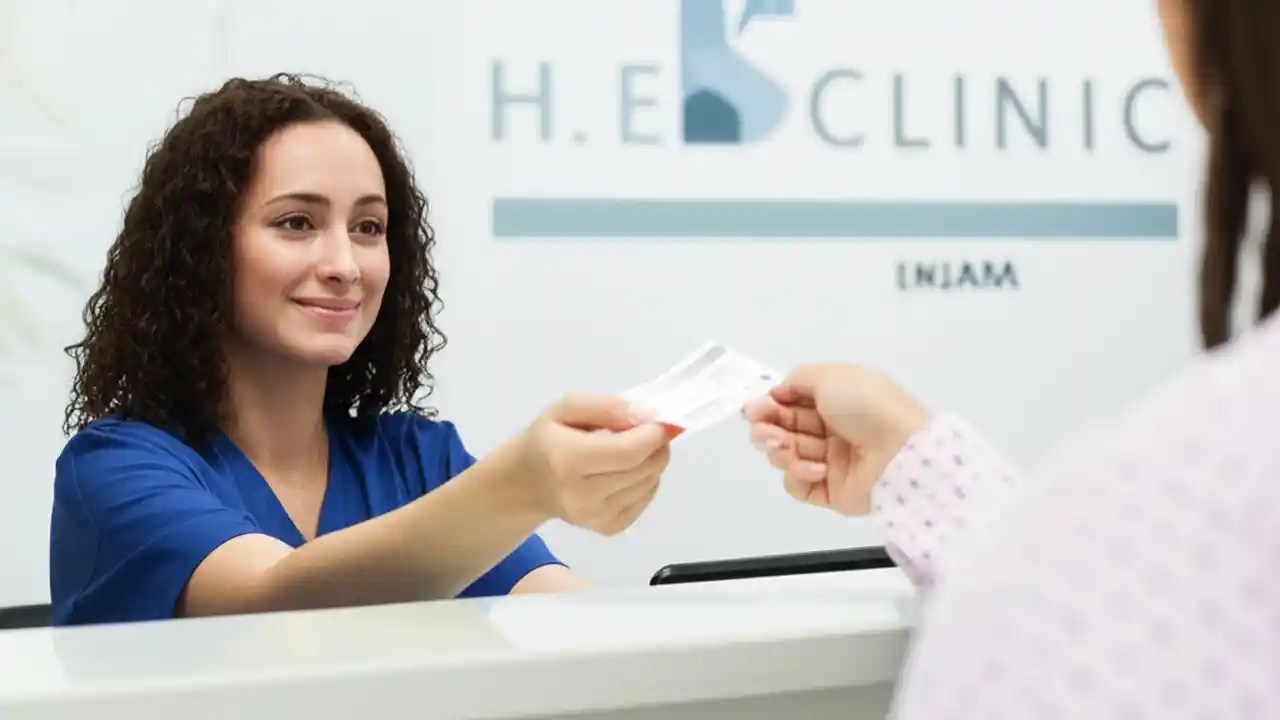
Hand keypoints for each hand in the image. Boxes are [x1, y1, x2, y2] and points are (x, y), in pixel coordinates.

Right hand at [506, 393, 670, 535]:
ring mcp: (595, 517)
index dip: (653, 435)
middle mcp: (581, 495)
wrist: (525, 483)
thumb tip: (647, 416)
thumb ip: (608, 406)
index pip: (628, 452)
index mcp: (567, 460)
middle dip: (657, 446)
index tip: (658, 421)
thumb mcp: (567, 408)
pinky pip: (644, 501)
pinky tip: (628, 471)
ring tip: (634, 449)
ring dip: (653, 462)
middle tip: (651, 431)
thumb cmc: (546, 439)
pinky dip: (646, 482)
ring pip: (648, 485)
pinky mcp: (607, 529)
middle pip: (643, 469)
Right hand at [743, 364, 930, 515]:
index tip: (753, 407)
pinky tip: (817, 468)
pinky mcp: (831, 491)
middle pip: (783, 429)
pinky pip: (800, 485)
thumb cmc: (867, 406)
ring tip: (785, 446)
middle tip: (761, 427)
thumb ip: (797, 379)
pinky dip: (800, 475)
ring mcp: (831, 461)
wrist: (902, 450)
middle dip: (766, 427)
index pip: (790, 403)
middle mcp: (831, 429)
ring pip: (786, 456)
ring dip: (779, 449)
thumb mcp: (831, 375)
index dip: (769, 405)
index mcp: (834, 401)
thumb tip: (775, 392)